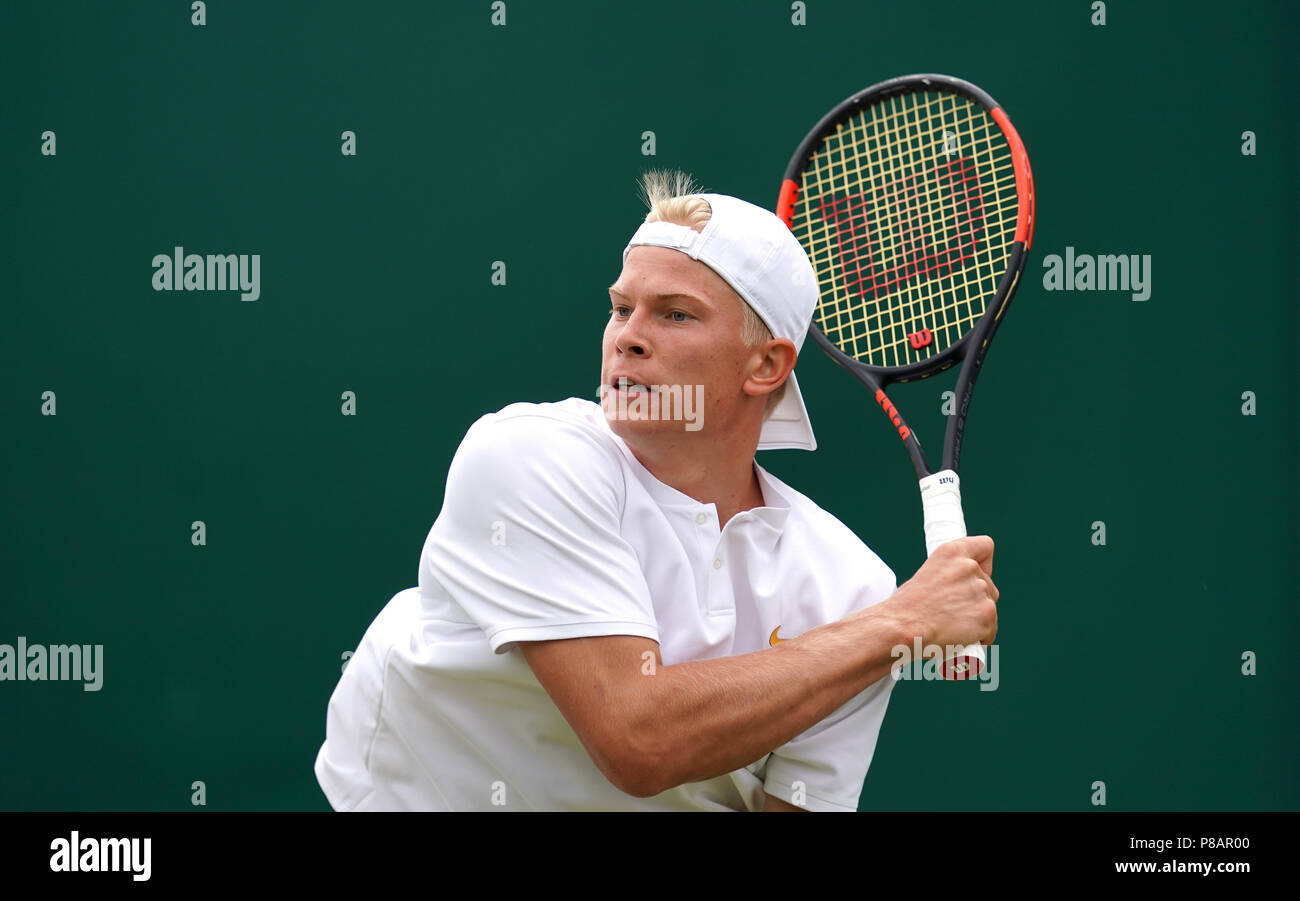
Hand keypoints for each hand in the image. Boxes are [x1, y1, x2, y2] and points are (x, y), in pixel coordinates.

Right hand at [887, 535, 998, 652]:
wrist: (900, 627)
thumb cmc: (905, 607)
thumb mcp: (925, 574)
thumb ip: (948, 575)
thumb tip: (959, 589)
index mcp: (952, 552)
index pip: (985, 546)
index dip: (984, 564)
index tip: (976, 577)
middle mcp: (969, 567)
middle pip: (989, 585)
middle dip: (977, 599)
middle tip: (954, 612)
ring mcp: (980, 591)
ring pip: (989, 608)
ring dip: (976, 619)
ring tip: (952, 628)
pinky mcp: (987, 615)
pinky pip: (991, 629)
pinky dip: (980, 636)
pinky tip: (962, 640)